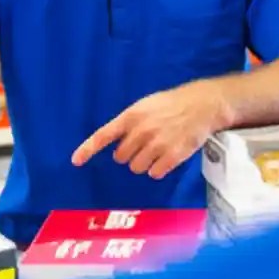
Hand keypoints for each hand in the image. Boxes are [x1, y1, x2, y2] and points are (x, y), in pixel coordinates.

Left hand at [72, 80, 228, 179]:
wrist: (203, 105)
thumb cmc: (172, 104)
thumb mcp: (146, 105)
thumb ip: (130, 123)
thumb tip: (116, 143)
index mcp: (132, 115)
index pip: (104, 135)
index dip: (88, 149)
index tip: (76, 161)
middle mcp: (141, 130)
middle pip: (121, 158)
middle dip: (130, 154)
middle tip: (145, 143)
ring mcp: (157, 144)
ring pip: (137, 168)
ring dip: (145, 163)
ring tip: (159, 147)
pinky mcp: (172, 156)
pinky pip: (155, 173)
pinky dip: (159, 169)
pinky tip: (168, 156)